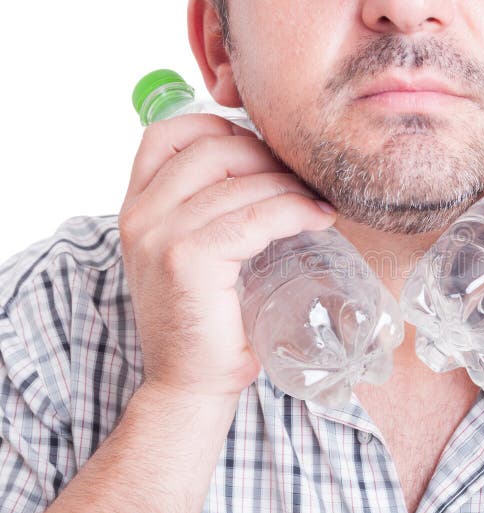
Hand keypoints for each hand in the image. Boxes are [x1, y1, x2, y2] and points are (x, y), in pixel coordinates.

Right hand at [118, 113, 336, 398]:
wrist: (191, 383)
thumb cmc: (207, 320)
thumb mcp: (194, 254)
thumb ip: (210, 211)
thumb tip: (273, 169)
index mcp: (137, 207)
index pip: (169, 134)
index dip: (222, 129)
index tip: (264, 153)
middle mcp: (140, 214)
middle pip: (211, 147)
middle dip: (266, 155)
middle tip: (302, 179)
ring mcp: (159, 235)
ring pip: (239, 182)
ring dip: (289, 185)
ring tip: (317, 201)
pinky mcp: (188, 259)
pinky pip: (254, 216)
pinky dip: (294, 210)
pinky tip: (318, 218)